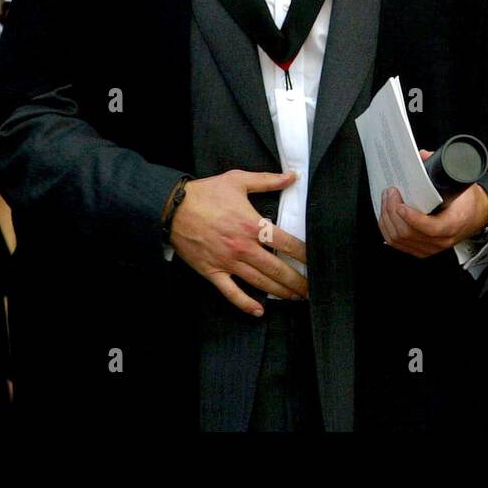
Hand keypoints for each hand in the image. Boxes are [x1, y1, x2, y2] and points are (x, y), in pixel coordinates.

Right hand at [169, 169, 307, 315]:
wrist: (172, 207)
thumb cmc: (205, 193)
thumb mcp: (238, 180)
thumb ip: (268, 180)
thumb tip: (292, 176)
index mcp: (252, 225)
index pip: (286, 243)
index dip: (304, 254)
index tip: (315, 262)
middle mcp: (243, 247)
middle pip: (276, 269)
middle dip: (297, 281)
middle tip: (311, 290)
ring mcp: (228, 262)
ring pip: (259, 282)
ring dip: (279, 292)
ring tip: (295, 298)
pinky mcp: (213, 271)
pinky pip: (231, 292)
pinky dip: (245, 304)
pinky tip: (259, 311)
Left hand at [378, 149, 487, 257]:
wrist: (477, 216)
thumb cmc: (468, 200)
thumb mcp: (461, 183)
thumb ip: (443, 169)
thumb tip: (422, 155)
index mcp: (454, 223)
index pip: (431, 228)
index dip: (413, 218)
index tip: (400, 205)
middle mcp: (442, 239)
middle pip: (409, 233)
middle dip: (393, 211)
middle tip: (390, 193)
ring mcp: (431, 247)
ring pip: (400, 240)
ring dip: (387, 219)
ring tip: (386, 200)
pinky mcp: (422, 250)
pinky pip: (399, 244)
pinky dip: (388, 229)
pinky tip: (386, 216)